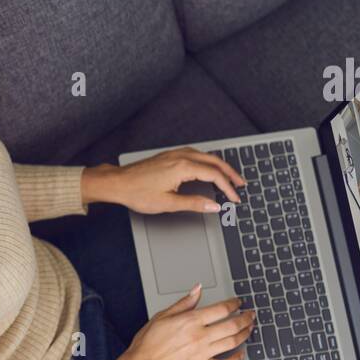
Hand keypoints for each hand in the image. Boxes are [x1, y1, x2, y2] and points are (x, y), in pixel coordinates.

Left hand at [87, 147, 245, 214]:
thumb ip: (194, 203)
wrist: (118, 182)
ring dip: (221, 166)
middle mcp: (181, 156)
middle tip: (242, 185)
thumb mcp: (168, 203)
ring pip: (206, 156)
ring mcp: (175, 153)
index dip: (228, 188)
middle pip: (215, 162)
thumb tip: (213, 206)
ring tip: (230, 177)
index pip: (215, 175)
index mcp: (183, 167)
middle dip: (231, 173)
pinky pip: (196, 154)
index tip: (235, 198)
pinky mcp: (170, 155)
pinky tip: (210, 168)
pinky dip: (209, 162)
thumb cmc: (137, 192)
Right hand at [112, 285, 254, 359]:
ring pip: (232, 342)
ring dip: (245, 334)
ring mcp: (202, 353)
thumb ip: (183, 303)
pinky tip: (240, 355)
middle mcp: (199, 336)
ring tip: (249, 330)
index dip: (234, 304)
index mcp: (190, 321)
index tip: (238, 303)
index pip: (221, 309)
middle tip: (251, 315)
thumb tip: (197, 289)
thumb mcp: (162, 316)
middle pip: (232, 325)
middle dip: (246, 318)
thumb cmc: (147, 344)